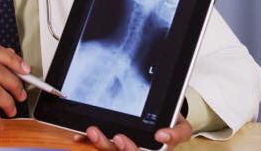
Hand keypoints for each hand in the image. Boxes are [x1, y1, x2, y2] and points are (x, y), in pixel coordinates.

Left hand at [73, 113, 192, 149]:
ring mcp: (121, 146)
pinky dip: (87, 140)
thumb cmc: (168, 124)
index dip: (127, 150)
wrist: (161, 114)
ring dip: (100, 143)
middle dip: (115, 148)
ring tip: (94, 131)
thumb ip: (177, 132)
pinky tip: (80, 137)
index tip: (122, 139)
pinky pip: (96, 143)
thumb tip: (163, 136)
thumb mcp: (181, 128)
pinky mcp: (109, 138)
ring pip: (109, 150)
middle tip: (115, 136)